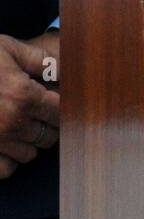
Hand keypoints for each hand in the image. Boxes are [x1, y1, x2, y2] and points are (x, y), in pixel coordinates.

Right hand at [0, 32, 59, 179]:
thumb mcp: (6, 49)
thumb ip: (39, 59)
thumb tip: (62, 68)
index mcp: (24, 95)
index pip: (60, 112)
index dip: (60, 107)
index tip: (53, 103)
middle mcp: (12, 122)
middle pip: (48, 136)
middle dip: (46, 125)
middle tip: (36, 114)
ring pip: (30, 154)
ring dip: (28, 142)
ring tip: (18, 126)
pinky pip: (6, 169)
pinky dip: (8, 160)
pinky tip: (4, 144)